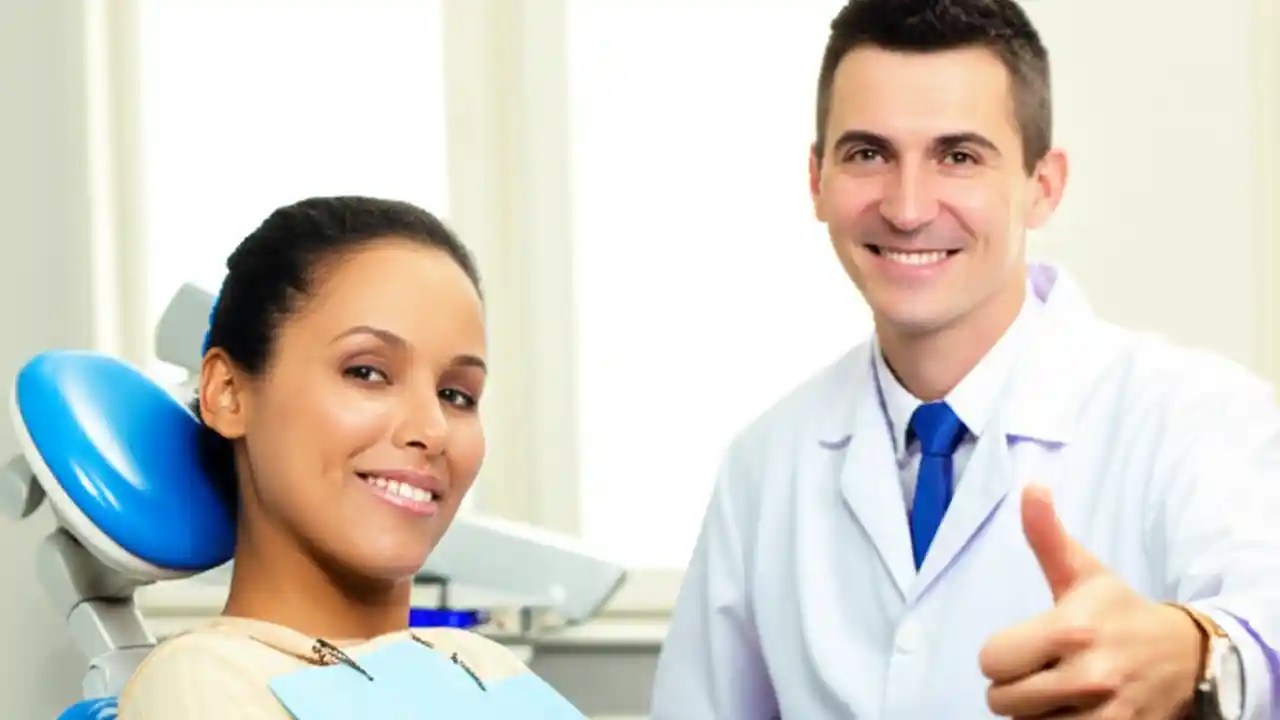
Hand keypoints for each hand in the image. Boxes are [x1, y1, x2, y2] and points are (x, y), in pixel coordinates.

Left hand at [978, 484, 1202, 718]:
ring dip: (1037, 713)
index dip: (1000, 656)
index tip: (1023, 649)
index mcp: (1070, 628)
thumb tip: (1030, 487)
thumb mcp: (1084, 572)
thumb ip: (1047, 536)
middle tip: (1041, 672)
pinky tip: (1074, 709)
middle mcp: (1087, 674)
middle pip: (1003, 700)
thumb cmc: (1120, 611)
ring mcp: (1105, 712)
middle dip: (1015, 687)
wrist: (1187, 655)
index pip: (992, 660)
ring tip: (1059, 692)